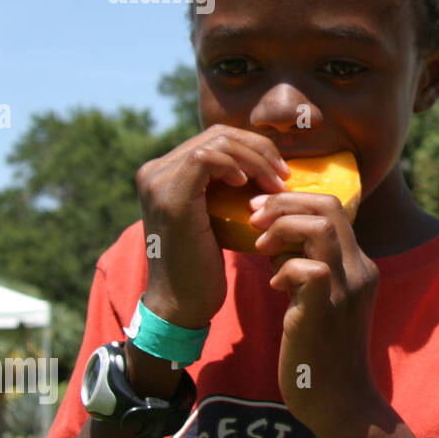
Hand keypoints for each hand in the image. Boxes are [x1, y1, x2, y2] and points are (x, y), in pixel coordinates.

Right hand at [135, 125, 289, 325]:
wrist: (181, 302)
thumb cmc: (204, 263)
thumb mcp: (215, 215)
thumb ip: (225, 187)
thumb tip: (265, 163)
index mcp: (165, 172)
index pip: (216, 138)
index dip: (253, 147)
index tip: (280, 172)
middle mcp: (154, 171)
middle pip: (218, 135)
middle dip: (259, 150)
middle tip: (284, 176)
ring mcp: (157, 181)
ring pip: (216, 142)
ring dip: (255, 160)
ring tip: (275, 185)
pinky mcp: (168, 196)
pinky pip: (206, 160)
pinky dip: (235, 167)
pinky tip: (249, 186)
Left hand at [249, 189, 380, 433]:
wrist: (339, 402)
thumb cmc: (321, 355)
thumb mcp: (320, 301)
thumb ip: (308, 269)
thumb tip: (275, 241)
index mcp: (359, 266)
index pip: (334, 207)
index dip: (294, 200)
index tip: (263, 212)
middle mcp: (359, 271)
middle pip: (329, 206)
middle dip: (284, 204)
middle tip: (254, 219)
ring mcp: (345, 289)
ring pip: (320, 227)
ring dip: (282, 227)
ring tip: (261, 247)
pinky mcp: (325, 309)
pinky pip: (305, 267)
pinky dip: (283, 266)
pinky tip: (275, 285)